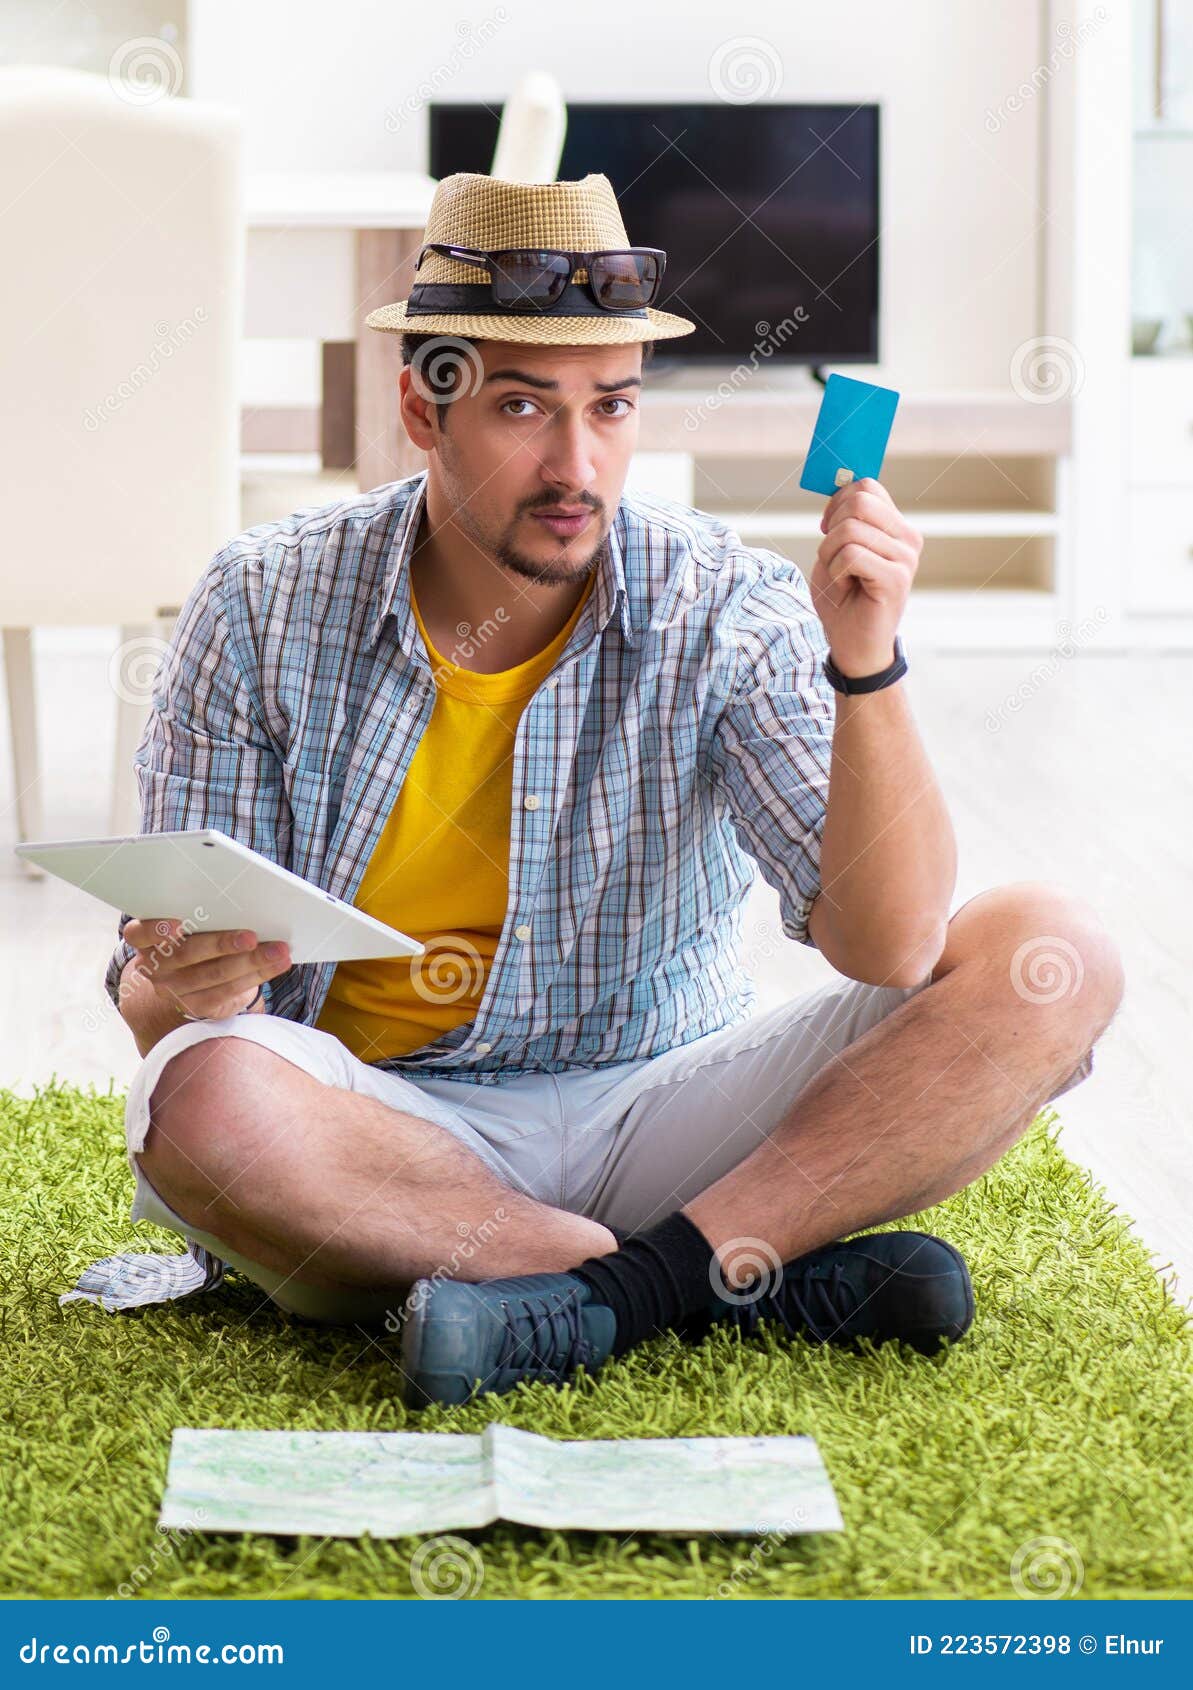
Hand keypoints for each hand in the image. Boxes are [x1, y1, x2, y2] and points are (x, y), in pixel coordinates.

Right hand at [121, 919, 290, 1021]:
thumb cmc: (194, 937)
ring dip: (252, 961)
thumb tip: (241, 899)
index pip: (138, 933)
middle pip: (187, 954)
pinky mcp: (197, 1006)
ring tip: (278, 950)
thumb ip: (201, 914)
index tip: (177, 924)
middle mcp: (156, 967)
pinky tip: (277, 964)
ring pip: (215, 974)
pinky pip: (230, 991)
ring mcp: (174, 990)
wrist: (189, 980)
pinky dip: (258, 975)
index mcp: (146, 941)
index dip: (155, 929)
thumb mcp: (189, 926)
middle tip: (251, 936)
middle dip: (222, 944)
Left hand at [809, 478, 921, 677]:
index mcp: (896, 526)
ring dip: (830, 555)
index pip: (866, 486)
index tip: (827, 530)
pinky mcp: (896, 578)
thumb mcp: (836, 550)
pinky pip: (852, 555)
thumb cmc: (843, 599)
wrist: (852, 646)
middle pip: (858, 500)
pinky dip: (836, 572)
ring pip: (850, 529)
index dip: (835, 503)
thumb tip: (842, 482)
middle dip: (831, 529)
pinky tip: (847, 588)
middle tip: (833, 559)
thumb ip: (843, 517)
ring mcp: (906, 558)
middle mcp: (908, 538)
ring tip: (842, 578)